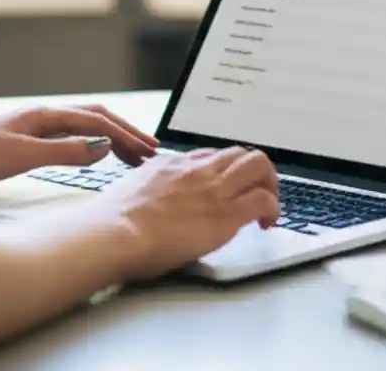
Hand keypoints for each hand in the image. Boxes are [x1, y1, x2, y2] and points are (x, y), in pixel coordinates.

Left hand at [0, 104, 158, 188]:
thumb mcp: (23, 155)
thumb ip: (65, 152)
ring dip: (109, 141)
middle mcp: (41, 117)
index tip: (151, 151)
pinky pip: (68, 139)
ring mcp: (32, 128)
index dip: (127, 136)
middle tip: (150, 152)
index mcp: (45, 116)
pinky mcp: (22, 143)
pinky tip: (91, 158)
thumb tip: (104, 147)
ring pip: (82, 129)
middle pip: (94, 120)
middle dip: (125, 134)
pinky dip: (90, 147)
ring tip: (130, 156)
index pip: (98, 123)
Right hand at [90, 147, 280, 279]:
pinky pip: (264, 199)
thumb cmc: (112, 222)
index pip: (210, 156)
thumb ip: (149, 189)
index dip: (224, 171)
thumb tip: (152, 201)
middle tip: (254, 193)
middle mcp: (197, 170)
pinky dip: (273, 209)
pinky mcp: (226, 214)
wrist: (114, 233)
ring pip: (259, 166)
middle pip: (240, 153)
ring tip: (266, 207)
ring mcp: (214, 189)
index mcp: (172, 164)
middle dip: (254, 172)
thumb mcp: (131, 190)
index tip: (226, 186)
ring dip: (269, 184)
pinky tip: (266, 223)